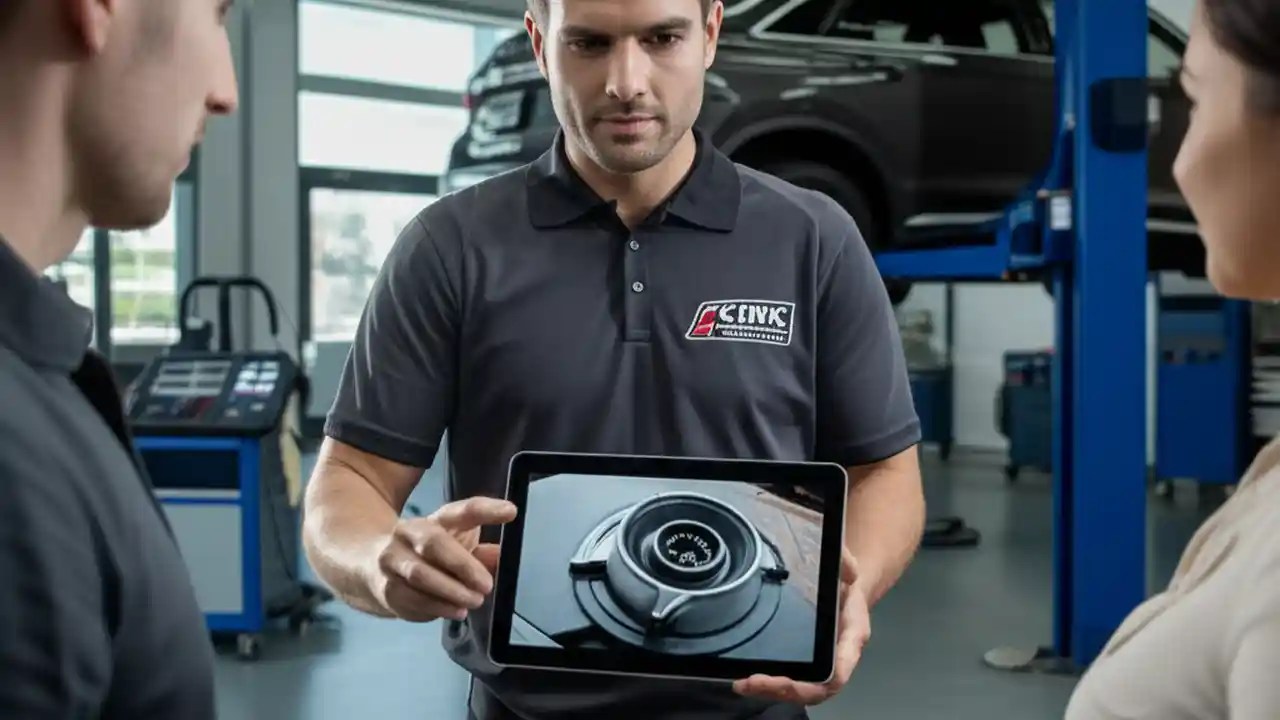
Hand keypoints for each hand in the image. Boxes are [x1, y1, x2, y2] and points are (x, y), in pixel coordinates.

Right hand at [373, 496, 517, 622]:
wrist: (372, 566)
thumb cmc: (428, 556)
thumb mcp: (455, 548)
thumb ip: (480, 554)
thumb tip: (501, 558)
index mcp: (435, 520)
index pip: (462, 511)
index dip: (487, 510)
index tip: (511, 512)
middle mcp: (409, 533)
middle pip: (434, 543)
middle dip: (463, 565)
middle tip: (486, 586)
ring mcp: (393, 560)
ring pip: (419, 575)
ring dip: (450, 592)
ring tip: (473, 601)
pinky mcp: (385, 587)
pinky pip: (410, 599)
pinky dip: (436, 607)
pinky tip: (455, 611)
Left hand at [733, 547, 869, 705]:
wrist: (843, 587)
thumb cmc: (843, 580)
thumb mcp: (844, 564)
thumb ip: (844, 561)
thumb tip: (848, 571)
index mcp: (852, 635)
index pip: (843, 665)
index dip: (825, 678)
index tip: (796, 678)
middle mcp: (840, 657)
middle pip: (818, 688)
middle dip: (787, 689)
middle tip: (753, 681)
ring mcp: (822, 664)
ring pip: (802, 690)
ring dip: (772, 691)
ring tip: (742, 684)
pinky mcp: (805, 663)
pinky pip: (791, 682)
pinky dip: (769, 686)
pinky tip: (743, 681)